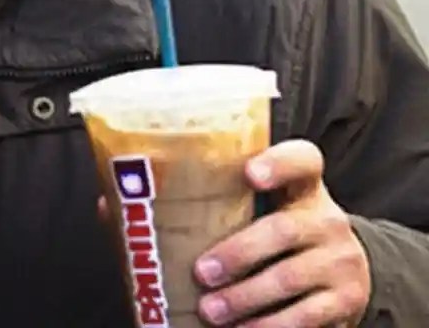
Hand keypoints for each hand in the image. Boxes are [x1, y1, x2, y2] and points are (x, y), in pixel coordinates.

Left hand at [193, 140, 370, 326]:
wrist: (347, 272)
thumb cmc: (282, 234)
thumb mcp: (266, 210)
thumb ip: (218, 201)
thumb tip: (123, 205)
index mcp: (304, 189)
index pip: (303, 161)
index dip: (279, 163)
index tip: (249, 173)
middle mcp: (327, 221)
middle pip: (284, 230)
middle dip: (239, 253)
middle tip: (201, 273)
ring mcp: (340, 261)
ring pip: (290, 278)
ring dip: (245, 298)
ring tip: (210, 311)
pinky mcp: (345, 300)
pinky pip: (306, 317)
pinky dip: (270, 326)